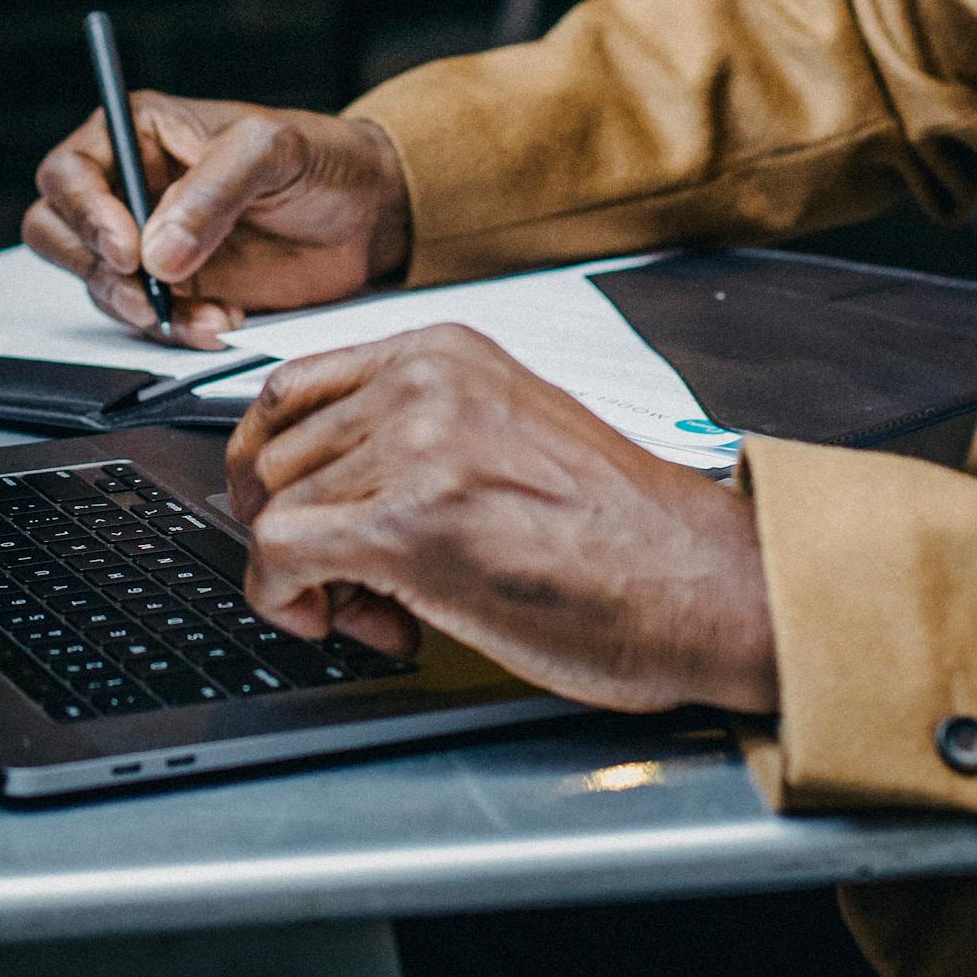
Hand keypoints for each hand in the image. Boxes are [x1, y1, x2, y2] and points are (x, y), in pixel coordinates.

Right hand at [25, 96, 410, 346]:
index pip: (70, 171)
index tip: (125, 248)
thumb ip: (212, 192)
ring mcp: (149, 243)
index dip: (84, 212)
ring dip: (142, 308)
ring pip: (98, 285)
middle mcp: (132, 187)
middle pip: (58, 231)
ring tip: (204, 311)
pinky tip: (220, 320)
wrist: (370, 216)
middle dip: (96, 269)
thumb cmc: (322, 159)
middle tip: (145, 292)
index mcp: (139, 134)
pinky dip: (175, 330)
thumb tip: (158, 249)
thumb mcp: (272, 152)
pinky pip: (146, 320)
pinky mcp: (176, 290)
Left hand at [223, 325, 779, 713]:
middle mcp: (424, 382)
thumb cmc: (624, 534)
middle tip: (353, 588)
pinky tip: (349, 624)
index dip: (276, 469)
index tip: (294, 517)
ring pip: (274, 507)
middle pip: (272, 452)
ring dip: (307, 578)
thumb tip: (322, 481)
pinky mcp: (409, 524)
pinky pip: (280, 554)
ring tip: (382, 612)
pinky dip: (285, 601)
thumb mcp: (507, 434)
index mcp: (446, 353)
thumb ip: (417, 435)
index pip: (292, 390)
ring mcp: (415, 445)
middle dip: (293, 531)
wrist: (703, 584)